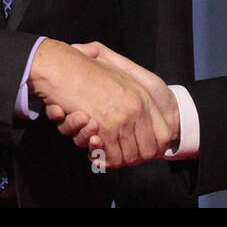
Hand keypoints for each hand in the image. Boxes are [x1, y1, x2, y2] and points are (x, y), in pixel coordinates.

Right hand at [29, 39, 170, 167]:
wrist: (62, 66)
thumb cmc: (86, 68)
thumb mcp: (117, 69)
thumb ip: (133, 83)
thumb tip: (149, 104)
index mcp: (143, 96)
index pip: (164, 134)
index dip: (154, 147)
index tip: (141, 148)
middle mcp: (137, 109)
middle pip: (148, 151)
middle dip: (135, 158)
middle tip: (120, 156)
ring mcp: (121, 120)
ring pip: (129, 157)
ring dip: (118, 160)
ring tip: (106, 152)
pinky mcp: (104, 129)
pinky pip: (111, 157)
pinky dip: (103, 159)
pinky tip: (95, 151)